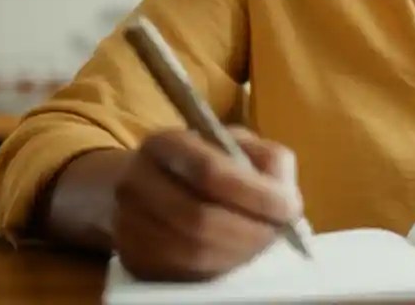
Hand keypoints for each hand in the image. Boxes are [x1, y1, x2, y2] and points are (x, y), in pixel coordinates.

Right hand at [111, 126, 301, 280]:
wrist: (156, 183)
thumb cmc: (212, 160)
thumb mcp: (243, 145)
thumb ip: (268, 161)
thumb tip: (285, 200)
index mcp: (165, 143)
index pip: (210, 172)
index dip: (255, 195)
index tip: (289, 209)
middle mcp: (135, 180)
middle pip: (199, 218)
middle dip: (248, 232)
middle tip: (275, 236)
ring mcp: (126, 221)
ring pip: (189, 251)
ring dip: (235, 254)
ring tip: (257, 246)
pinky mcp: (130, 255)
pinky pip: (176, 271)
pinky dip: (213, 268)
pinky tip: (232, 256)